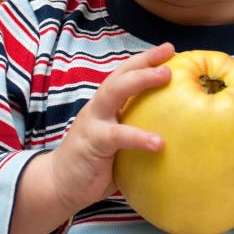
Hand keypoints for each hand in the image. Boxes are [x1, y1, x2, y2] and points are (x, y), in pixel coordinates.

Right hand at [9, 42, 173, 233]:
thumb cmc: (95, 163)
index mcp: (105, 104)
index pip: (124, 74)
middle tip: (169, 53)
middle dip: (144, 61)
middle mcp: (98, 106)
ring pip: (114, 92)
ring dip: (141, 80)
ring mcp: (93, 122)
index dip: (144, 60)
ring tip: (166, 76)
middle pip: (120, 75)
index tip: (169, 49)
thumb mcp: (116, 141)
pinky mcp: (93, 143)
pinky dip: (139, 137)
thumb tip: (175, 129)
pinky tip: (159, 143)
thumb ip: (134, 129)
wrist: (59, 184)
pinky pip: (117, 136)